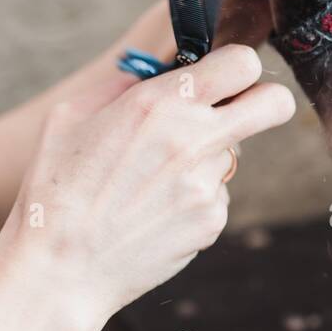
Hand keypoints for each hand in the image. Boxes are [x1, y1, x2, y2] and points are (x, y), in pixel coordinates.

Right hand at [0, 44, 293, 330]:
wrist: (59, 268)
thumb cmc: (56, 188)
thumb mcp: (72, 116)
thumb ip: (123, 86)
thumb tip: (156, 72)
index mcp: (161, 103)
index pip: (243, 62)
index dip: (239, 67)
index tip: (225, 78)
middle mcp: (194, 139)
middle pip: (276, 104)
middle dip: (267, 102)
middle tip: (241, 112)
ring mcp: (209, 183)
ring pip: (232, 155)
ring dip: (204, 160)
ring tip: (151, 182)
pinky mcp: (213, 220)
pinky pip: (216, 194)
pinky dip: (192, 198)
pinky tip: (153, 212)